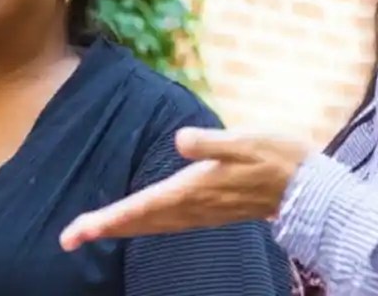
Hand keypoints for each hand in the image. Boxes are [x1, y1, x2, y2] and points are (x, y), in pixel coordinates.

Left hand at [59, 127, 311, 250]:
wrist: (309, 189)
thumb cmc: (277, 158)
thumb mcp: (244, 141)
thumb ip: (211, 142)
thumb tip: (181, 139)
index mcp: (193, 190)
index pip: (141, 207)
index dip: (108, 218)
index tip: (78, 232)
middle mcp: (192, 207)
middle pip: (139, 221)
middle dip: (103, 228)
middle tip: (68, 237)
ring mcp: (200, 213)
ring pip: (151, 225)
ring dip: (119, 227)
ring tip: (90, 229)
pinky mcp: (208, 212)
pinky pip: (166, 223)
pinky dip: (142, 223)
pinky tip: (134, 221)